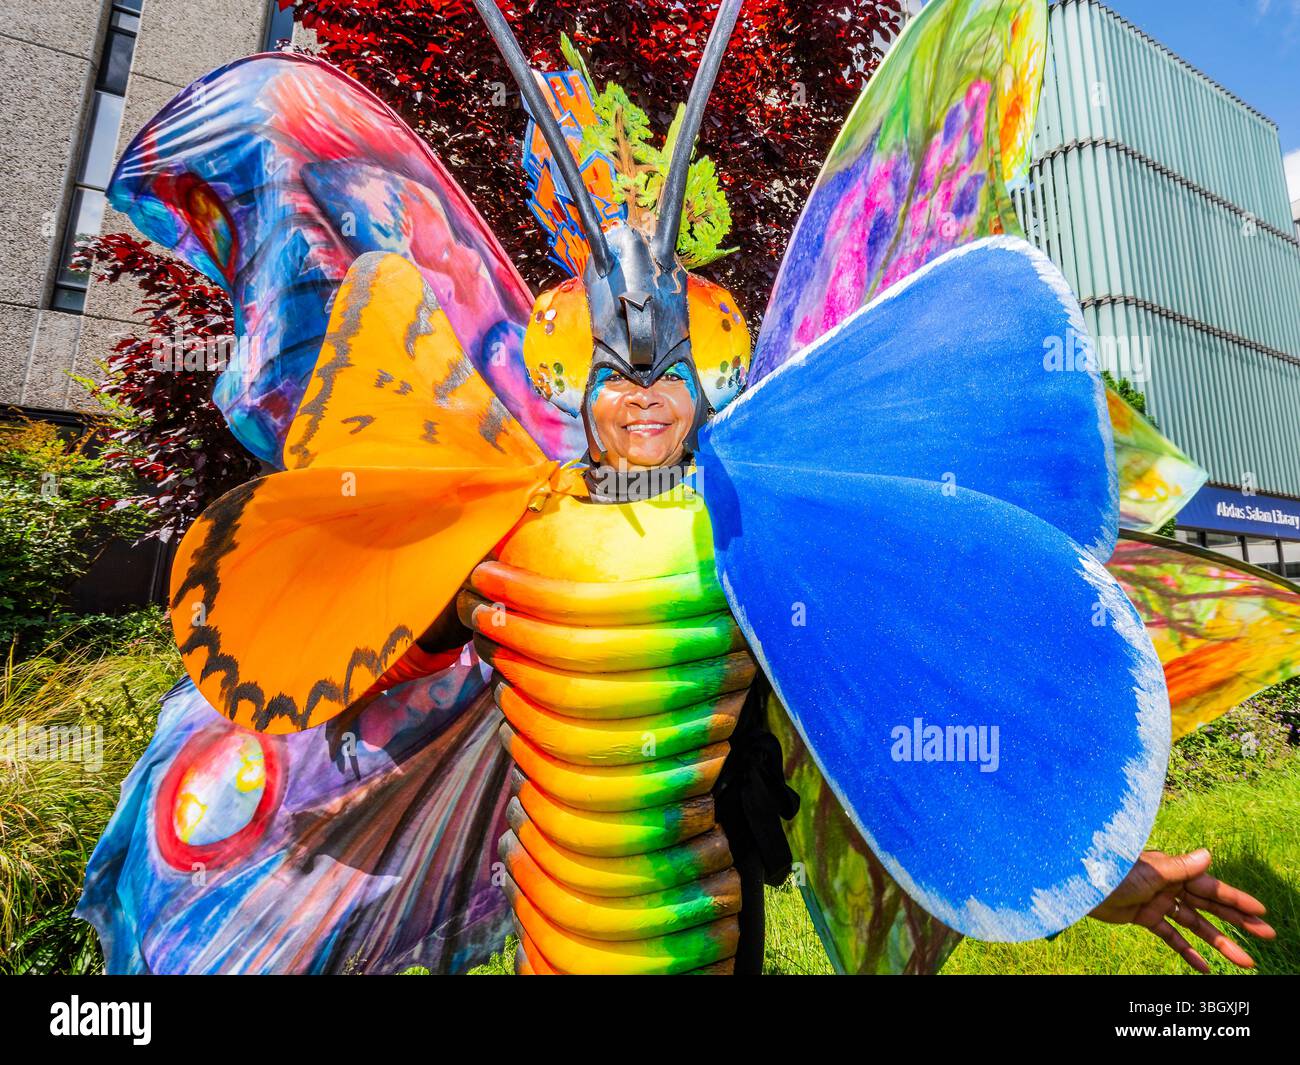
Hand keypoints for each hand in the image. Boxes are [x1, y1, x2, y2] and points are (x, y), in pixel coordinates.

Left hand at [1089, 849, 1275, 972]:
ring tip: (1246, 961)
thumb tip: (1208, 854)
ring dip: (1219, 942)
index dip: (1237, 901)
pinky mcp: (1144, 916)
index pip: (1212, 888)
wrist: (1077, 883)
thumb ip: (1180, 867)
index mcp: (1173, 870)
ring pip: (1195, 925)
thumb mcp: (1150, 871)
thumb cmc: (1112, 870)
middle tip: (1266, 936)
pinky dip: (1187, 951)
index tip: (1262, 913)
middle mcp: (1169, 884)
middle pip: (1210, 906)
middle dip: (1238, 922)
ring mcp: (1158, 901)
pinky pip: (1171, 936)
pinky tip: (1206, 968)